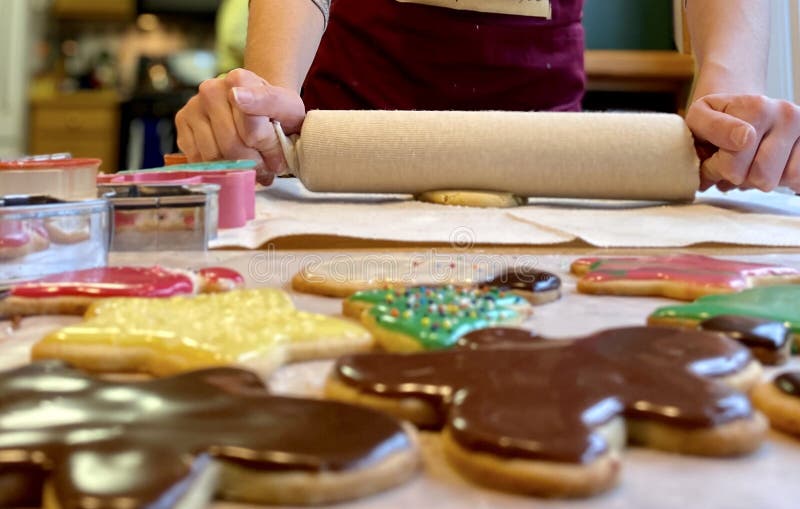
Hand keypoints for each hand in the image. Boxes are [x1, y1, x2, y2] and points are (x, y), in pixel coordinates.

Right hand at [175, 68, 305, 184]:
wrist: (258, 110)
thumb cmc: (276, 114)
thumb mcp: (288, 109)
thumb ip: (270, 102)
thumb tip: (236, 95)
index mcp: (239, 80)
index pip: (252, 131)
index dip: (268, 150)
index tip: (278, 156)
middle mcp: (211, 89)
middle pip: (231, 146)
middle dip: (252, 163)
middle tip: (265, 166)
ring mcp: (194, 105)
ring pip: (213, 156)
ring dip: (234, 168)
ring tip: (250, 163)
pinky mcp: (182, 121)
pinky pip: (196, 157)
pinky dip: (216, 166)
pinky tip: (230, 158)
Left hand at [686, 94, 799, 191]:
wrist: (742, 108)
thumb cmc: (717, 118)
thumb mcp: (698, 117)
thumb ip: (712, 127)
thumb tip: (745, 139)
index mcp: (756, 107)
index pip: (733, 166)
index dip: (715, 170)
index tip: (711, 159)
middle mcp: (786, 114)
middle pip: (760, 177)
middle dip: (738, 177)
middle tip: (730, 163)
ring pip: (779, 181)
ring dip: (758, 180)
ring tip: (748, 164)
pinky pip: (797, 180)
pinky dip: (779, 181)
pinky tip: (768, 166)